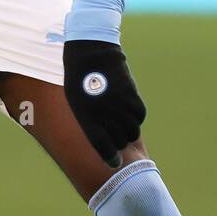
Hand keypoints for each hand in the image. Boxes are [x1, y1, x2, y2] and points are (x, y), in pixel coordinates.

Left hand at [63, 39, 146, 167]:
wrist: (90, 52)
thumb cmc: (78, 79)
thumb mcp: (77, 102)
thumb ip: (90, 122)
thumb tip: (106, 139)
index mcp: (86, 117)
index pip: (103, 146)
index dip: (110, 157)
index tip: (114, 162)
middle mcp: (104, 114)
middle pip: (119, 141)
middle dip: (118, 144)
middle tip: (117, 140)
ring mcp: (119, 105)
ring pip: (132, 130)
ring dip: (128, 131)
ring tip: (122, 124)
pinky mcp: (132, 95)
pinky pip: (139, 116)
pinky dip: (136, 118)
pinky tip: (128, 112)